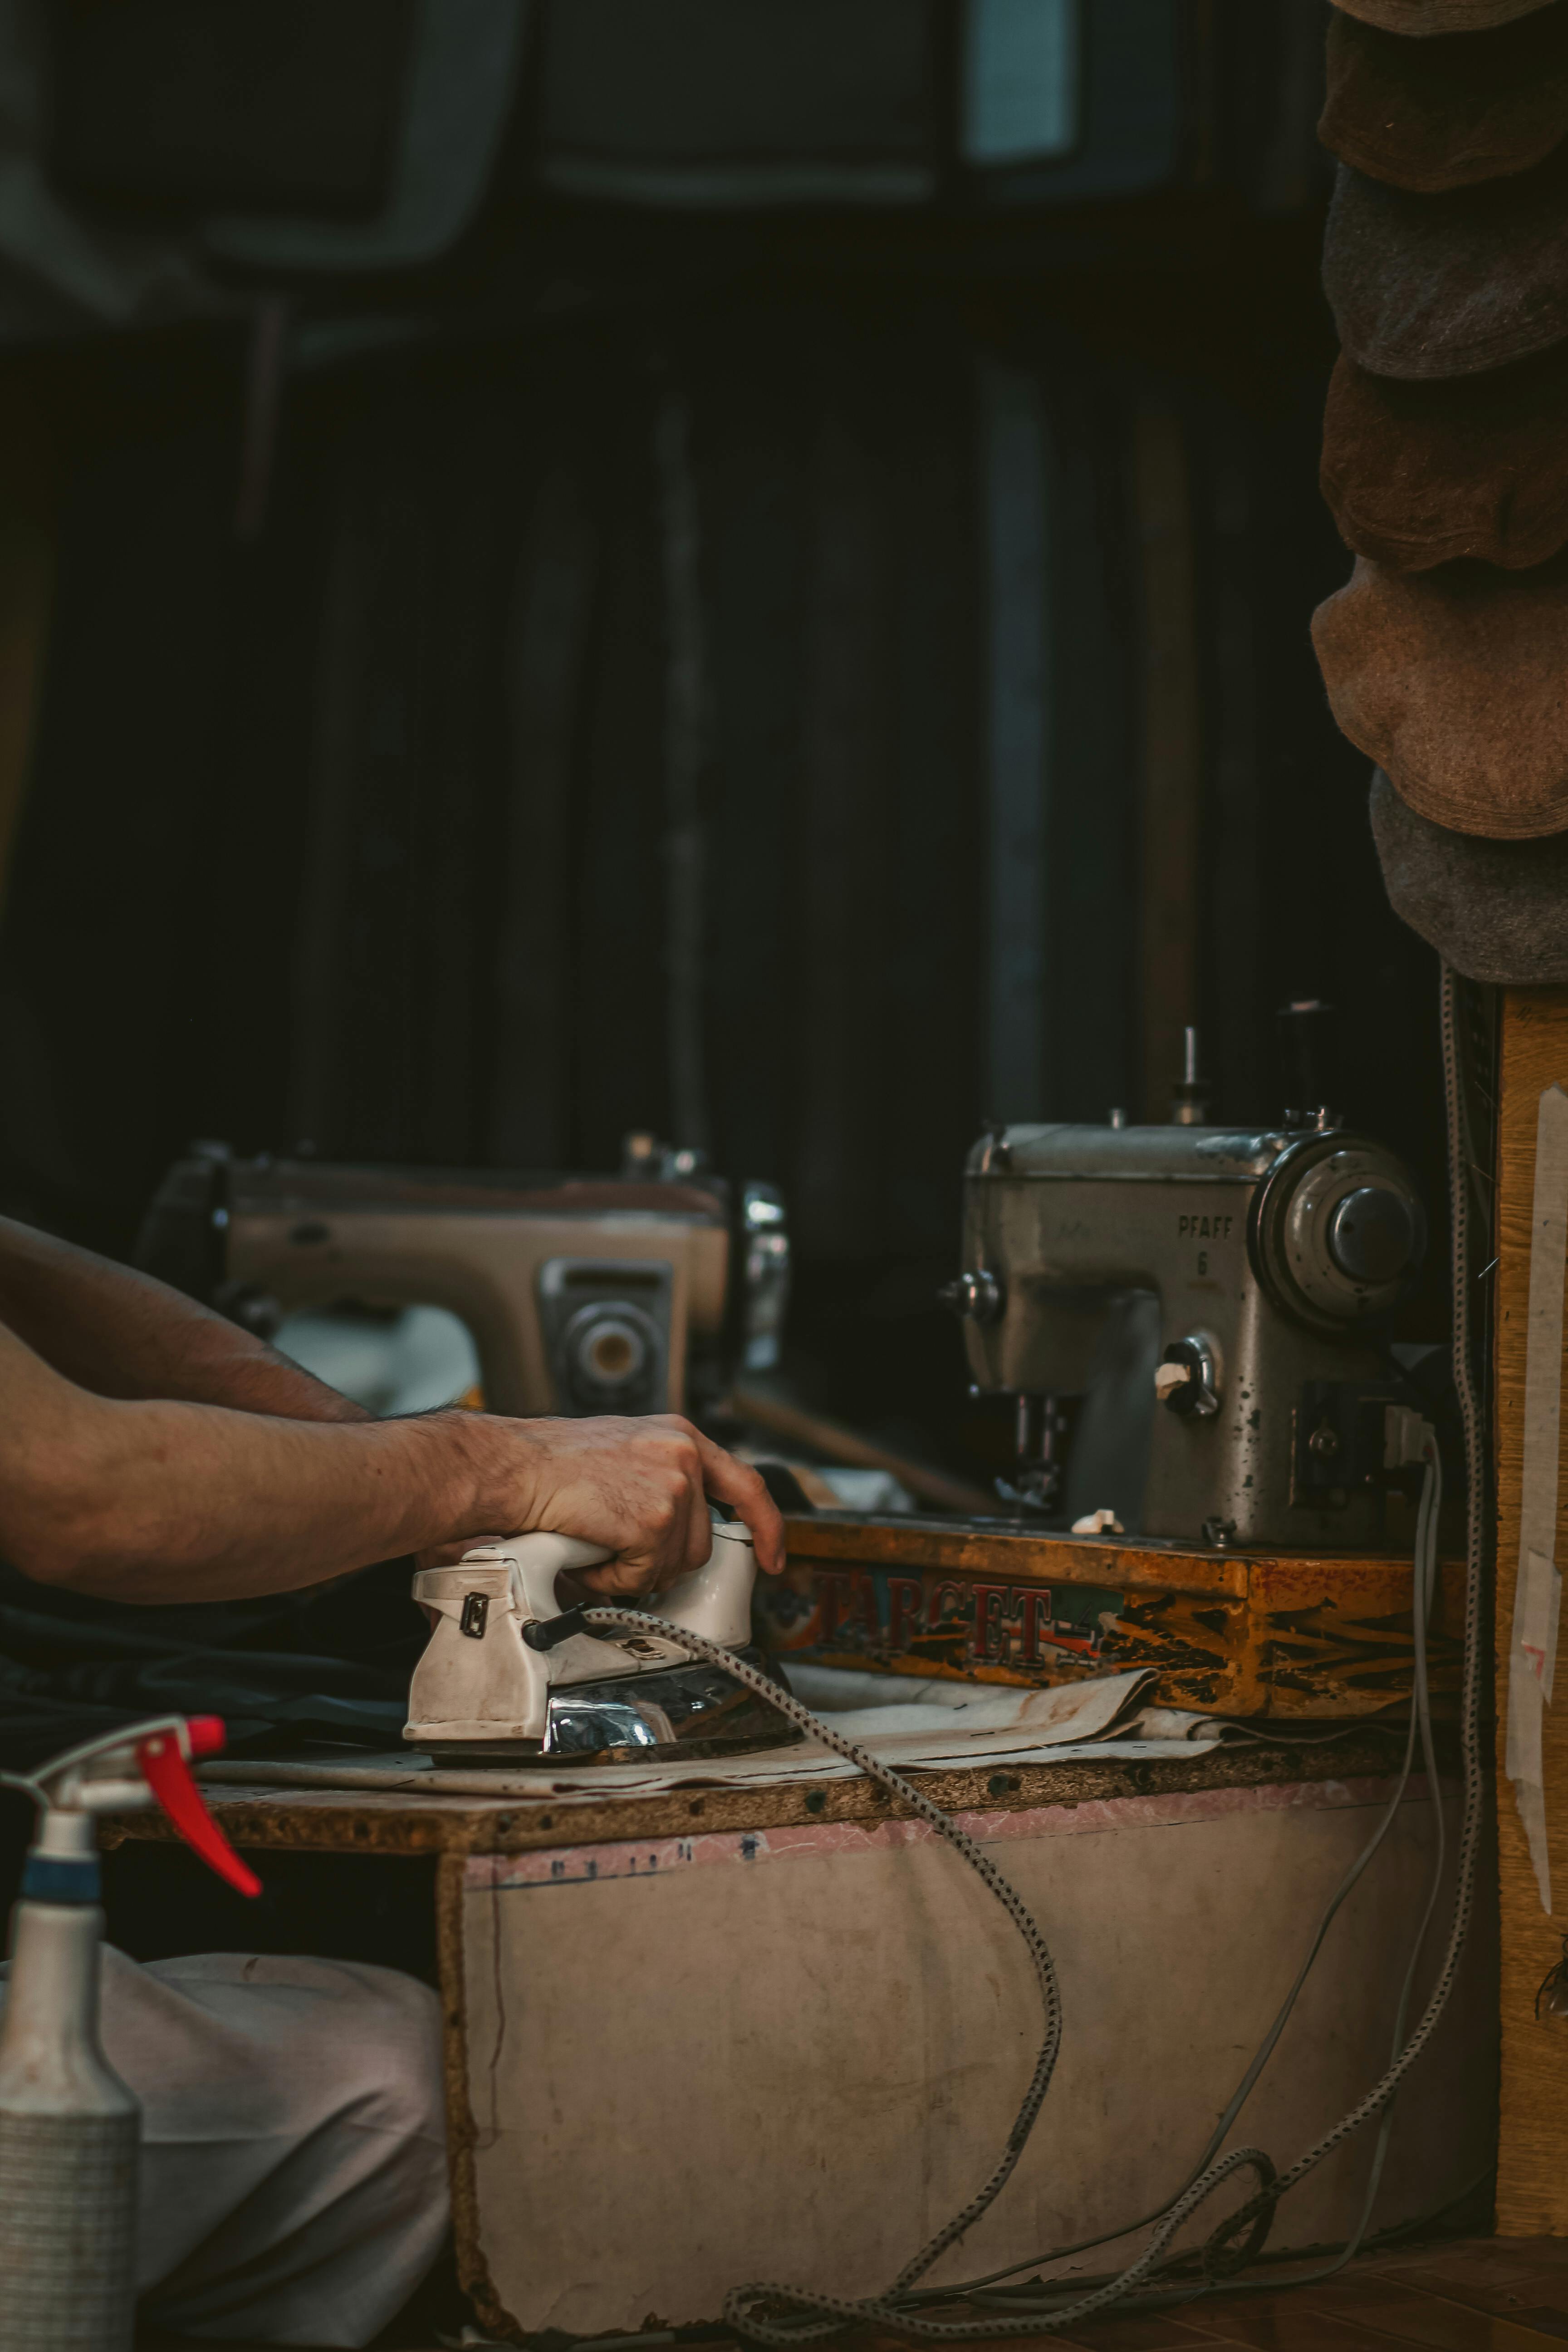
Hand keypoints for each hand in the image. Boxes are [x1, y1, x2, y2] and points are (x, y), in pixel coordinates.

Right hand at [440, 1413, 784, 1599]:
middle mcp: (684, 1456)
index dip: (765, 1525)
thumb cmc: (548, 1463)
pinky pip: (644, 1575)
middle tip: (616, 1552)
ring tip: (593, 1544)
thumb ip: (659, 1479)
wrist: (510, 1467)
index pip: (745, 1483)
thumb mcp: (624, 1452)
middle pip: (701, 1541)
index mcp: (680, 1437)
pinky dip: (612, 1576)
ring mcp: (674, 1487)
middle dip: (661, 1560)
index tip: (773, 1556)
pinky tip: (586, 1551)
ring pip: (673, 1564)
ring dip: (632, 1569)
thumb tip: (677, 1532)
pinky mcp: (654, 1519)